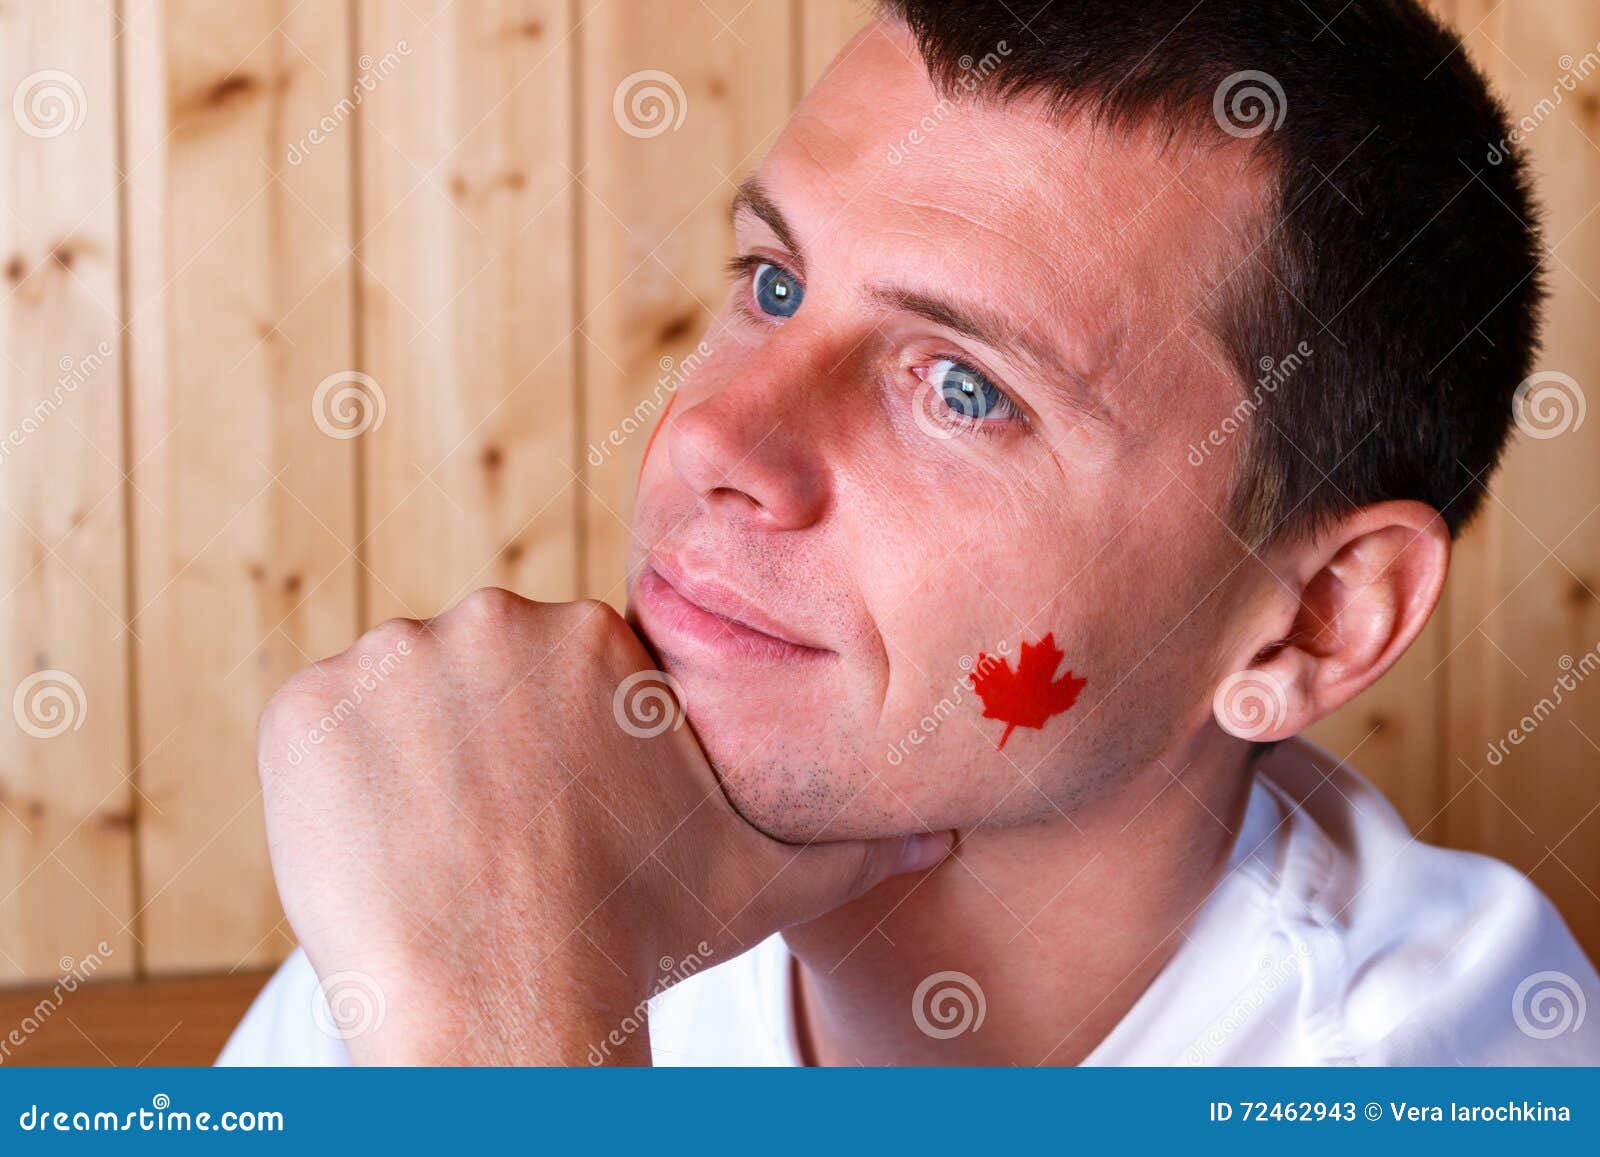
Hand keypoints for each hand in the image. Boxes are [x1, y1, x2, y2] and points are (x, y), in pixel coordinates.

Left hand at [255, 589, 949, 1063]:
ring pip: (399, 699)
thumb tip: (947, 835)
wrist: (505, 997)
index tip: (552, 820)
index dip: (555, 756)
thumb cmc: (637, 936)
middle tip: (495, 839)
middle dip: (484, 746)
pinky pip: (318, 726)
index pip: (561, 682)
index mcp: (601, 645)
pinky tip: (378, 844)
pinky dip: (335, 778)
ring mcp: (393, 658)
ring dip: (411, 759)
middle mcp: (499, 622)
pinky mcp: (307, 706)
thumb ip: (849, 840)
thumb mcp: (765, 881)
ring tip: (439, 849)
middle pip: (480, 678)